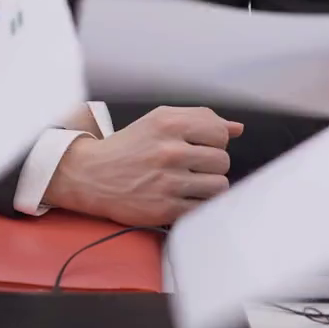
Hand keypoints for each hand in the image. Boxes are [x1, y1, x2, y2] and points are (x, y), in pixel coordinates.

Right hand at [45, 106, 241, 225]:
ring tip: (189, 183)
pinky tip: (182, 197)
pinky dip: (197, 204)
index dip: (214, 141)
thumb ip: (200, 119)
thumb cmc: (130, 146)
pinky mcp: (165, 208)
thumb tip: (237, 128)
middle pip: (222, 161)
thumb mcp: (159, 120)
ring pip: (218, 186)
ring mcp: (167, 181)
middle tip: (192, 166)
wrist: (91, 175)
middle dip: (211, 165)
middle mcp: (169, 151)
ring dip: (208, 186)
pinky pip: (203, 208)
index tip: (199, 146)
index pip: (220, 133)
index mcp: (169, 124)